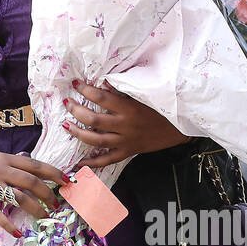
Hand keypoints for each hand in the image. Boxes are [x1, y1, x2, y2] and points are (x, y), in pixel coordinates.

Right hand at [0, 148, 67, 236]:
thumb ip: (9, 164)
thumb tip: (29, 173)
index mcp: (5, 159)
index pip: (35, 165)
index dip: (53, 173)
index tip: (67, 180)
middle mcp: (1, 171)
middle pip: (32, 182)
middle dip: (48, 194)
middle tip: (57, 204)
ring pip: (20, 199)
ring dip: (36, 210)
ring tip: (45, 218)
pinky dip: (9, 226)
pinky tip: (18, 233)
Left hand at [63, 80, 190, 168]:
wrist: (180, 128)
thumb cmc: (162, 108)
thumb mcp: (144, 95)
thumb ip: (123, 90)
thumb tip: (102, 83)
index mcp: (129, 108)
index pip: (101, 98)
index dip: (86, 90)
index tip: (75, 84)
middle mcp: (125, 125)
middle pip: (93, 119)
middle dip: (76, 110)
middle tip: (67, 102)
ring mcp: (126, 141)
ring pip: (96, 139)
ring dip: (78, 133)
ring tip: (66, 125)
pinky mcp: (128, 152)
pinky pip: (107, 159)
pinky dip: (92, 162)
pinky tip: (78, 161)